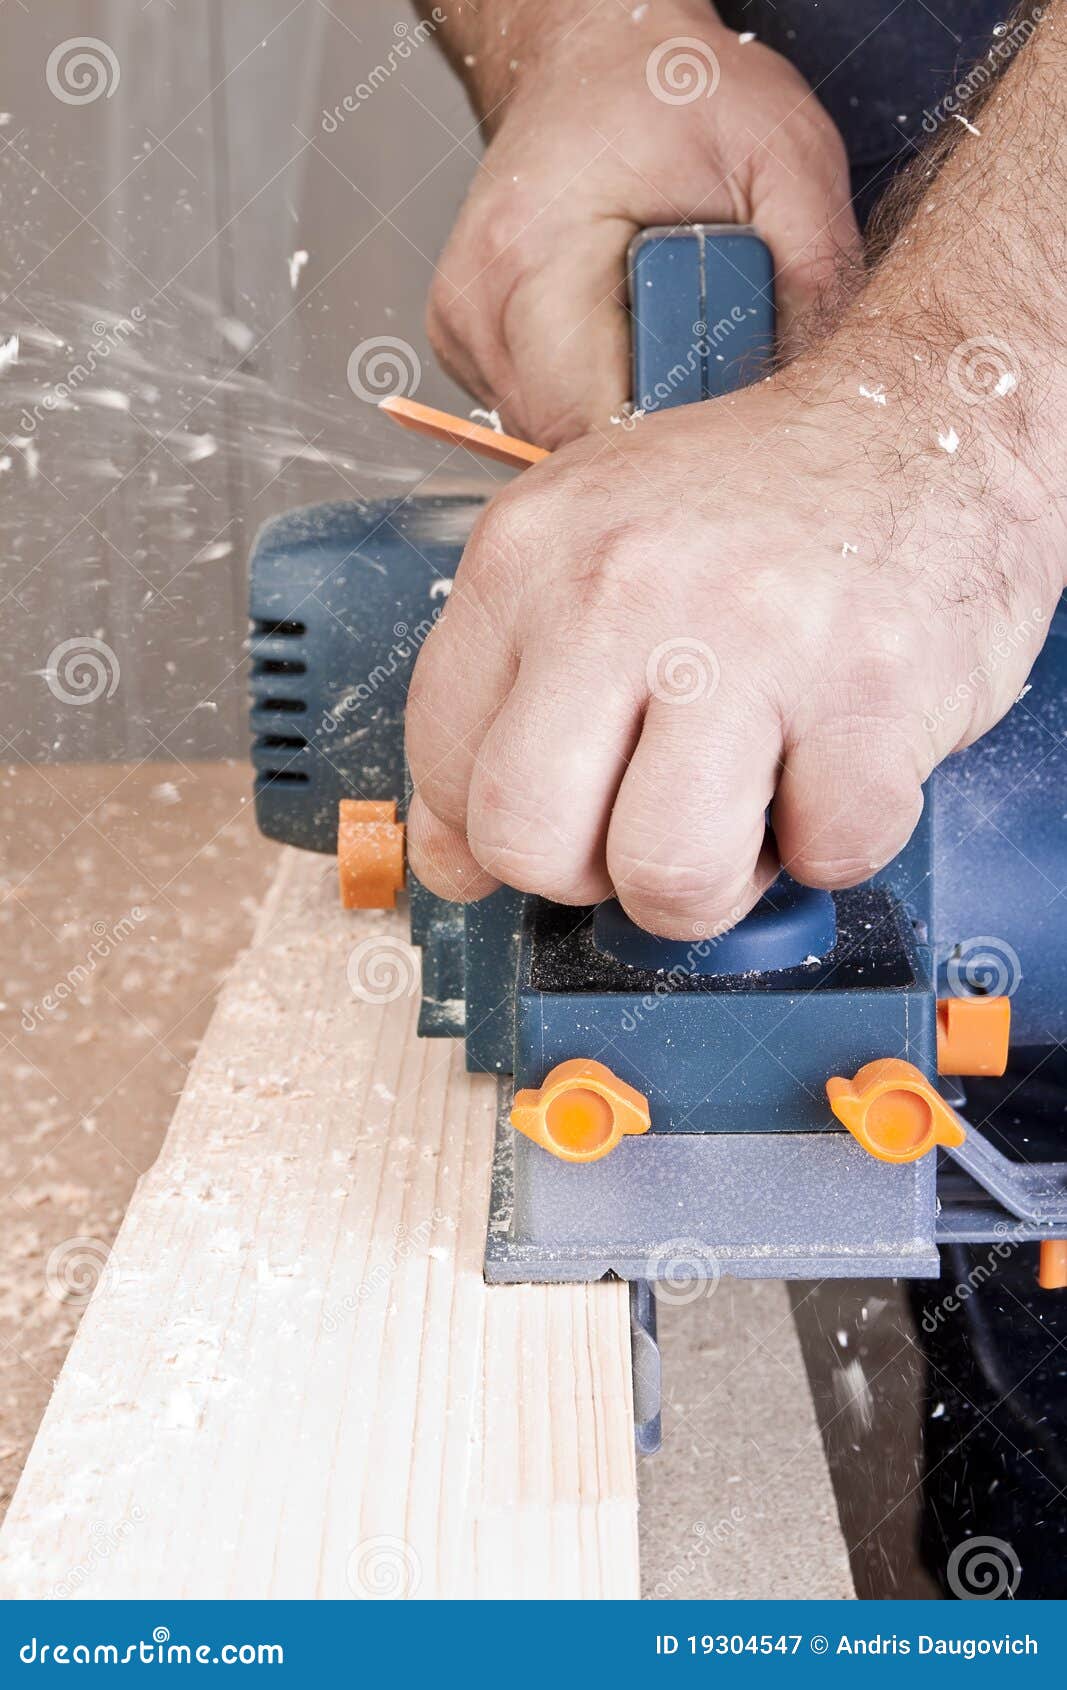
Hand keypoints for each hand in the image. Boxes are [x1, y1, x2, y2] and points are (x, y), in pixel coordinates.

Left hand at [405, 364, 1059, 938]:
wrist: (934, 424)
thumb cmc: (759, 511)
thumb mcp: (590, 557)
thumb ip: (503, 705)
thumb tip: (450, 865)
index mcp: (529, 552)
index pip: (443, 769)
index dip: (512, 823)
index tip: (574, 805)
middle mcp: (621, 590)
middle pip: (527, 842)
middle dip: (595, 875)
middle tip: (654, 818)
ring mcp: (748, 640)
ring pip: (667, 878)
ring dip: (717, 882)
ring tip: (750, 801)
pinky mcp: (871, 694)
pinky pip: (825, 858)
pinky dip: (837, 839)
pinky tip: (837, 761)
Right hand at [428, 0, 860, 446]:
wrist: (593, 55)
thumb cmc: (676, 91)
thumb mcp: (783, 154)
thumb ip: (816, 270)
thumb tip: (819, 393)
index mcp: (534, 252)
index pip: (590, 423)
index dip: (668, 443)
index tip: (725, 412)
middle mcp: (476, 299)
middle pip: (567, 442)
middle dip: (649, 428)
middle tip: (707, 361)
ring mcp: (460, 327)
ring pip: (547, 437)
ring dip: (618, 412)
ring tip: (665, 337)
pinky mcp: (462, 342)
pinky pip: (532, 411)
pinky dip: (587, 393)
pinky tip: (621, 337)